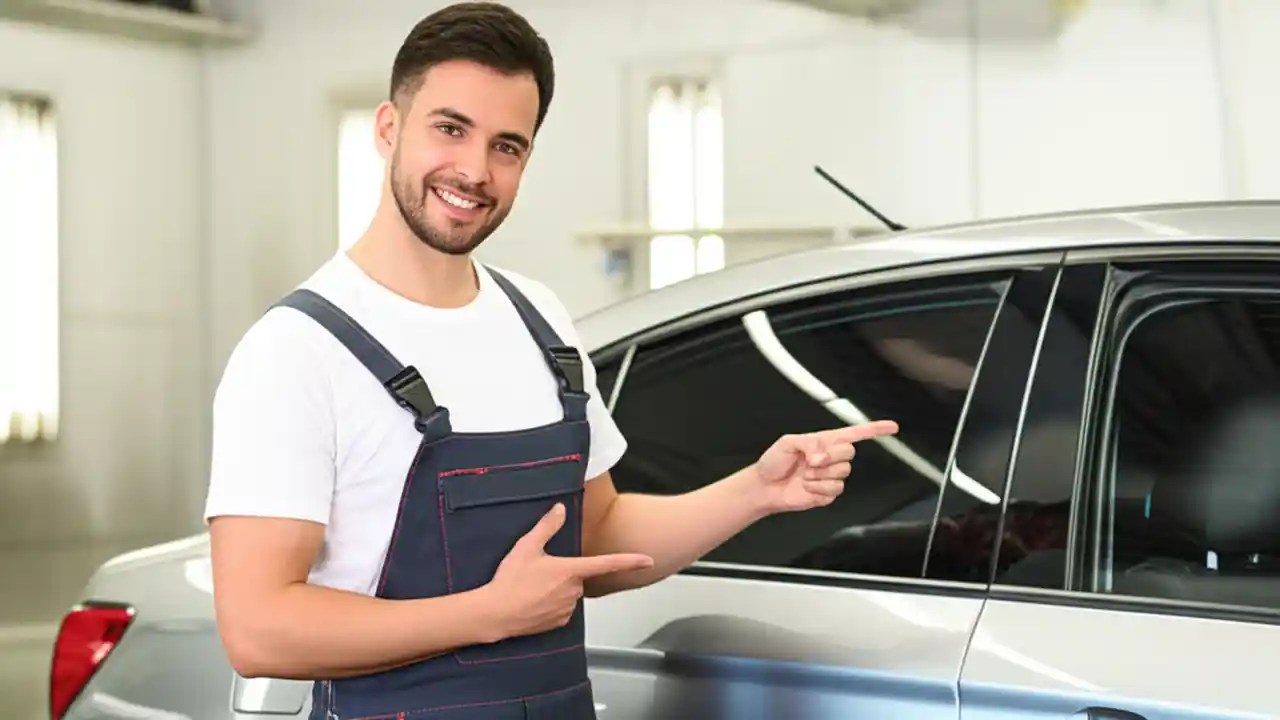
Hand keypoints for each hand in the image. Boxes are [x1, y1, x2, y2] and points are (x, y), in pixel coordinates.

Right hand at [483, 503, 653, 641]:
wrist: (495, 613)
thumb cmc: (510, 580)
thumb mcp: (526, 547)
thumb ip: (546, 526)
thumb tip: (560, 509)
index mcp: (571, 570)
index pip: (607, 563)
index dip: (630, 561)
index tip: (648, 560)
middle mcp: (574, 590)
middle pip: (579, 577)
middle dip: (564, 573)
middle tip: (539, 572)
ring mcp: (567, 608)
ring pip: (570, 593)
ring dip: (557, 589)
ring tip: (532, 588)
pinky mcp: (558, 622)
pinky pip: (562, 608)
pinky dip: (552, 604)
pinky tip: (534, 601)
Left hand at [752, 420, 899, 513]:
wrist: (765, 487)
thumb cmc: (774, 461)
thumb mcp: (787, 442)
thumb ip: (807, 443)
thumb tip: (821, 454)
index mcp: (825, 441)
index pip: (856, 433)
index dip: (875, 429)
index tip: (893, 427)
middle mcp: (832, 457)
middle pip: (850, 453)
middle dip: (831, 457)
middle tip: (811, 461)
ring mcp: (831, 476)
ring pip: (842, 473)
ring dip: (820, 475)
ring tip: (805, 475)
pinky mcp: (828, 493)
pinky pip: (834, 490)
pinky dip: (818, 488)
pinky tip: (806, 486)